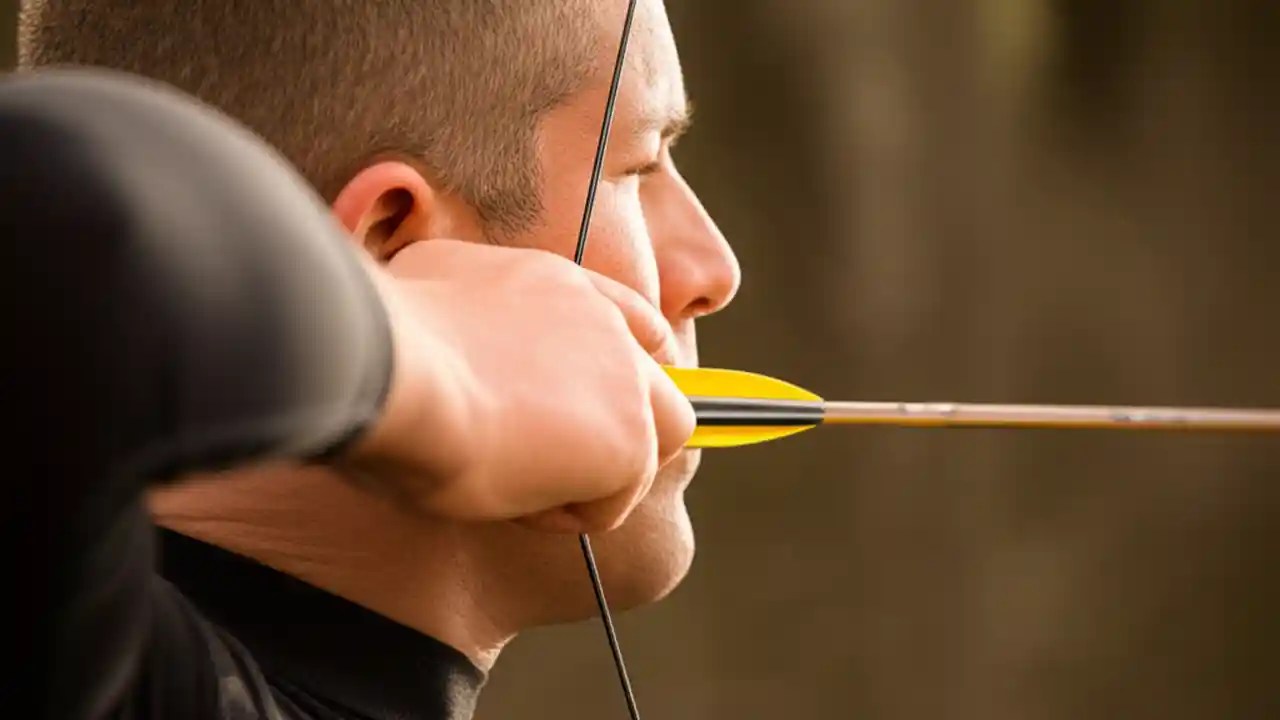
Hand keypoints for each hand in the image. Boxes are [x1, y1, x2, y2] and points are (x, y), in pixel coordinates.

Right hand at [342, 240, 694, 532]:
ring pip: (659, 443)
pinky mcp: (629, 439)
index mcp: (557, 282)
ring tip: (528, 489)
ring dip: (604, 478)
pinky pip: (613, 503)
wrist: (391, 369)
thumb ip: (468, 306)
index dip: (626, 371)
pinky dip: (565, 516)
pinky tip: (510, 502)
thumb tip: (443, 323)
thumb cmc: (383, 340)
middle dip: (632, 430)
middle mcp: (603, 321)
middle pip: (666, 387)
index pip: (633, 323)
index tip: (591, 406)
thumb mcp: (427, 290)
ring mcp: (625, 378)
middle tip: (571, 464)